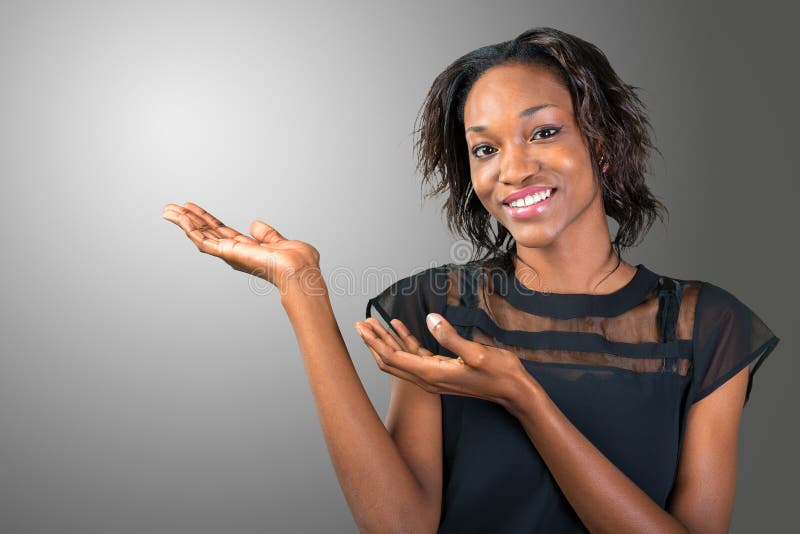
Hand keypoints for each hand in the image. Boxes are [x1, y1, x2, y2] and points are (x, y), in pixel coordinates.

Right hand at [162, 201, 320, 293]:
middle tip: (170, 207)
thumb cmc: (297, 262)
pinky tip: (179, 217)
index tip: (191, 208)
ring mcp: (229, 254)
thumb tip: (255, 225)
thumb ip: (267, 235)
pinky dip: (190, 228)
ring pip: (200, 235)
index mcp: (246, 249)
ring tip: (167, 209)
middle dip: (189, 219)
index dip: (206, 219)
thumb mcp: (280, 242)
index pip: (220, 231)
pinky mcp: (227, 253)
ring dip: (183, 222)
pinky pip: (203, 240)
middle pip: (206, 232)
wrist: (299, 270)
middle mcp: (234, 252)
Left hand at [354, 313, 531, 411]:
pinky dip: (405, 341)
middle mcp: (428, 379)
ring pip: (401, 358)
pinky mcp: (441, 372)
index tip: (362, 327)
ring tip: (373, 323)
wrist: (513, 391)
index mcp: (432, 374)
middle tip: (360, 323)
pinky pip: (415, 357)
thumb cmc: (498, 373)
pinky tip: (399, 326)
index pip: (394, 358)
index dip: (375, 342)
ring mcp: (433, 377)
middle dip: (374, 342)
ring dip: (386, 340)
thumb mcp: (476, 354)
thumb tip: (430, 319)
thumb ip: (451, 337)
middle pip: (391, 360)